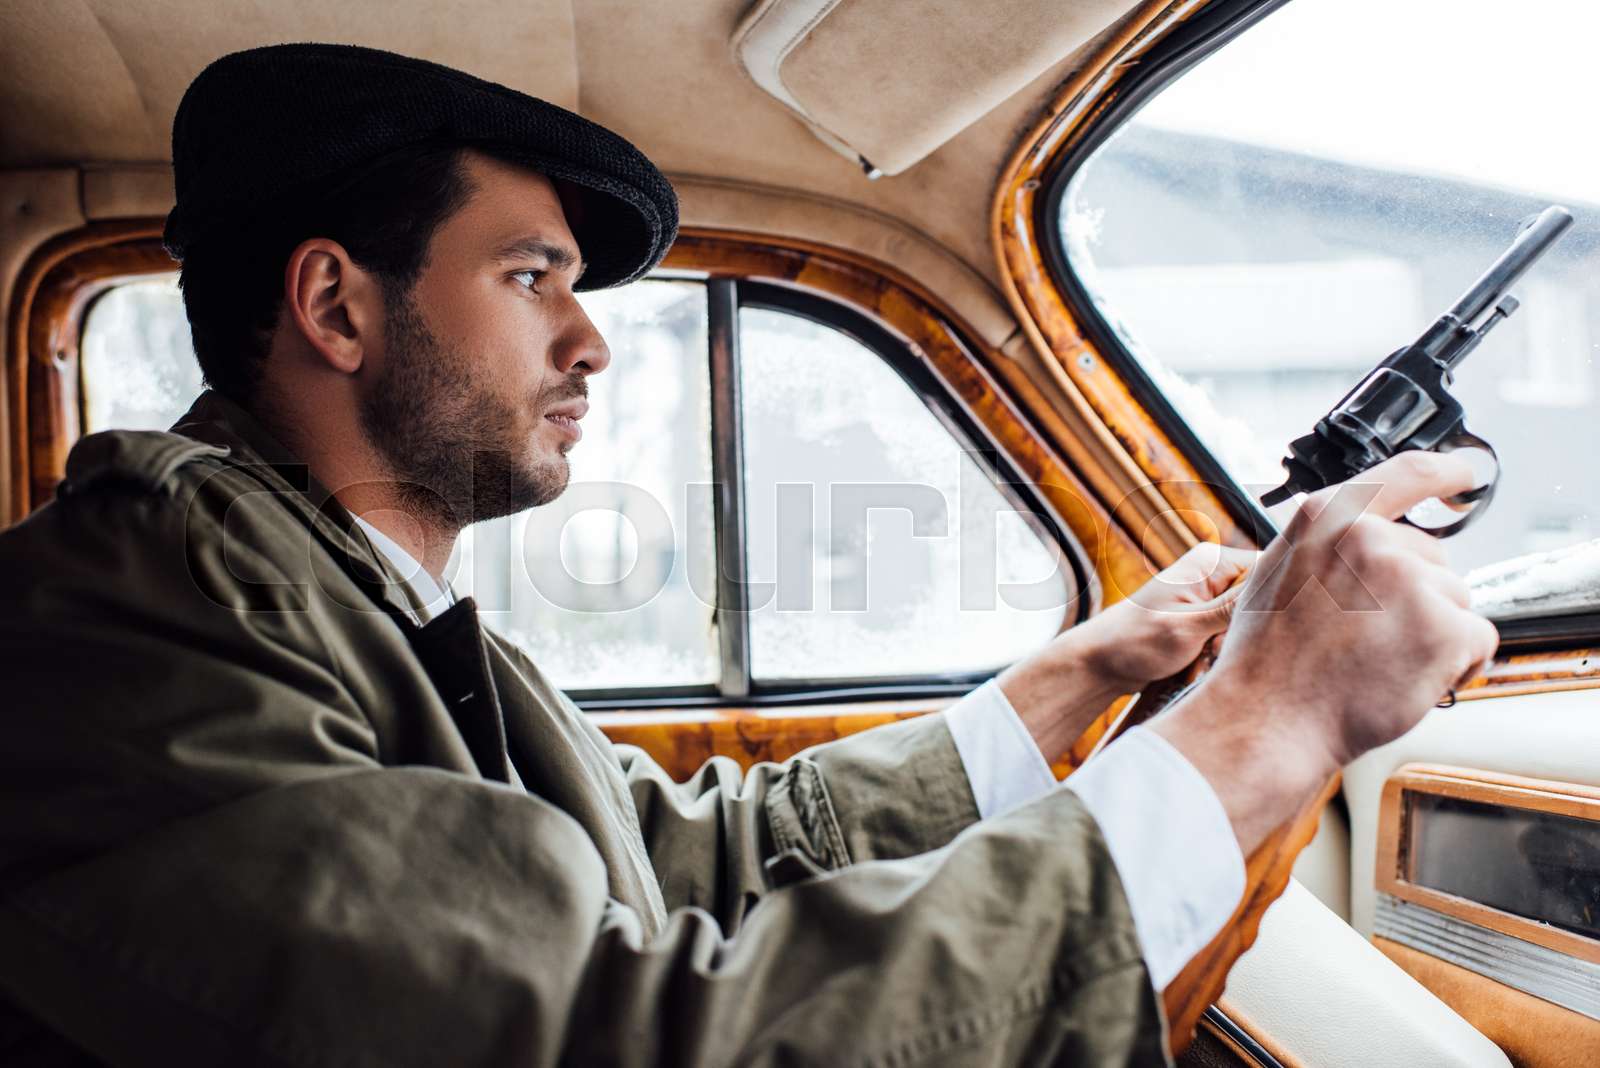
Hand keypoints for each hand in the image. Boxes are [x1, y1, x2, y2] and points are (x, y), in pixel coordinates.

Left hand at [996, 542, 1250, 761]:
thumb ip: (1234, 609)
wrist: (1101, 663)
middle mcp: (1214, 575)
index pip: (1270, 569)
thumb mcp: (1189, 627)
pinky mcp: (1205, 621)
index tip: (1246, 629)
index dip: (1269, 602)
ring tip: (1200, 659)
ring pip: (1247, 624)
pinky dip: (1219, 654)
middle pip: (1260, 601)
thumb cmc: (1135, 641)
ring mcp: (1210, 599)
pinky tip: (1197, 664)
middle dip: (1244, 631)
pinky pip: (1230, 637)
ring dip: (1229, 647)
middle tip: (1212, 649)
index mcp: (1212, 562)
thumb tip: (1279, 589)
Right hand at [1152, 451, 1499, 853]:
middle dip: (1416, 601)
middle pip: (1433, 562)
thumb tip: (1370, 545)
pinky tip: (1410, 679)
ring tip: (1376, 663)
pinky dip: (1457, 666)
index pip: (1405, 474)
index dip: (1444, 472)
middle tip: (1367, 641)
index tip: (1465, 474)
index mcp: (1328, 517)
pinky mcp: (1444, 627)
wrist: (1267, 719)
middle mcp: (1371, 539)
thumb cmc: (1266, 661)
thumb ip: (1327, 546)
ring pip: (1455, 602)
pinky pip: (1477, 640)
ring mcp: (1411, 581)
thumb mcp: (1278, 573)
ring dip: (1431, 635)